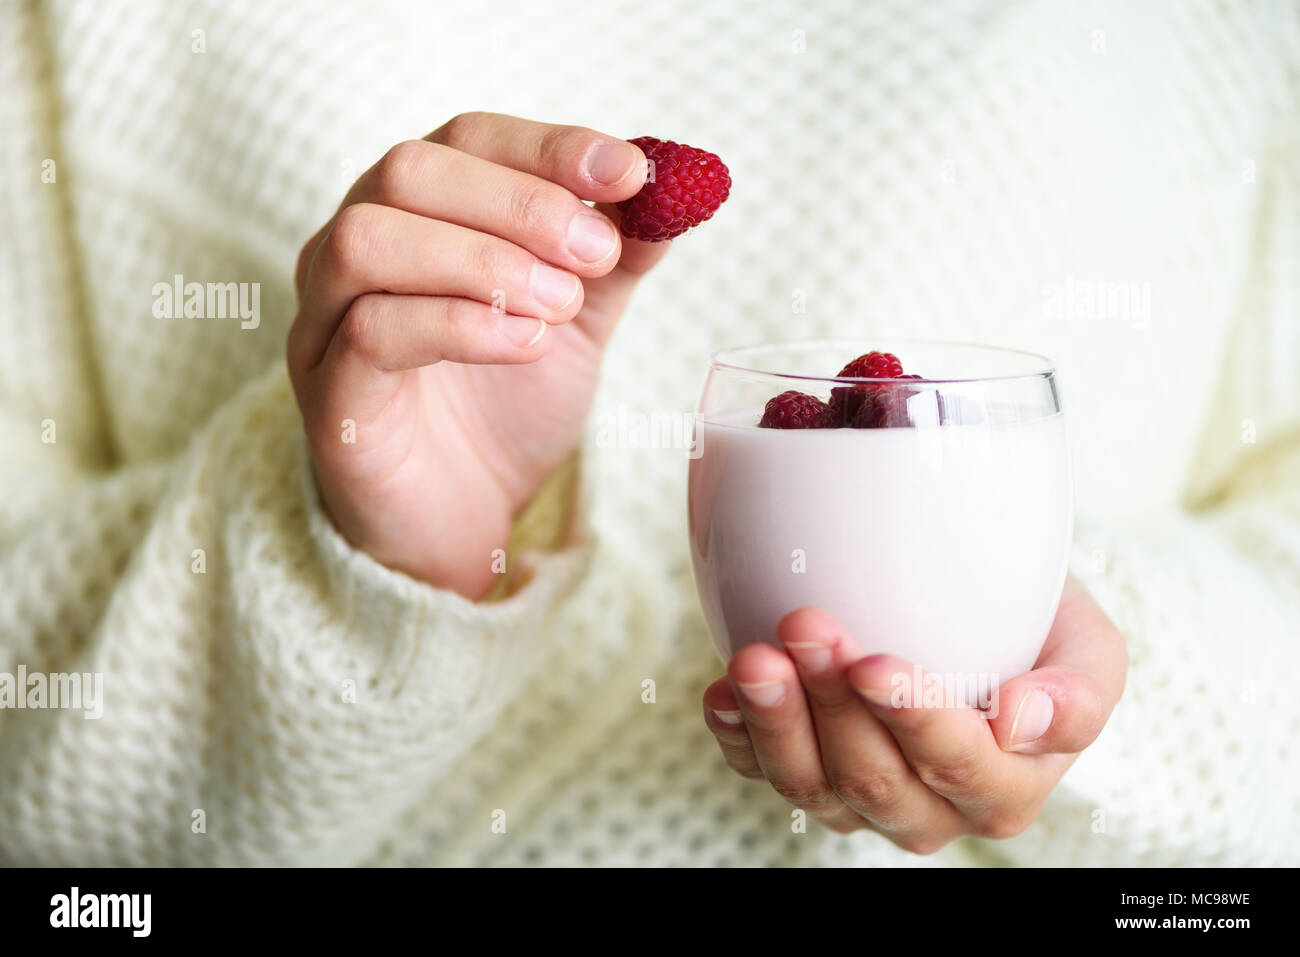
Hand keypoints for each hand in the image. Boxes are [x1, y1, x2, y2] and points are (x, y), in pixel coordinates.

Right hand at [287, 113, 669, 597]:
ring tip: (559, 307)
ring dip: (481, 261)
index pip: (467, 138)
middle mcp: (355, 249)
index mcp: (418, 214)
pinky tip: (526, 345)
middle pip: (408, 171)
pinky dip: (459, 325)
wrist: (465, 520)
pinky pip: (371, 333)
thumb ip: (616, 256)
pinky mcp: (328, 396)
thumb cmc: (508, 406)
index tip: (628, 171)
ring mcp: (326, 320)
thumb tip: (673, 190)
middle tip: (596, 254)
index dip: (548, 146)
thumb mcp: (578, 319)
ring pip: (370, 241)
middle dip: (519, 203)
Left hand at [702, 575, 1126, 852]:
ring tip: (756, 658)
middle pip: (873, 779)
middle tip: (807, 628)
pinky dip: (736, 735)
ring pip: (810, 784)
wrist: (980, 616)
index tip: (876, 663)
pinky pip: (760, 770)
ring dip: (776, 720)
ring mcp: (859, 801)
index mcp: (1002, 790)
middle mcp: (930, 810)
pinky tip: (722, 692)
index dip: (914, 721)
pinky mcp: (806, 774)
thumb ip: (1079, 692)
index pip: (958, 768)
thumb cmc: (1035, 631)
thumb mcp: (1088, 648)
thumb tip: (1024, 722)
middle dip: (833, 706)